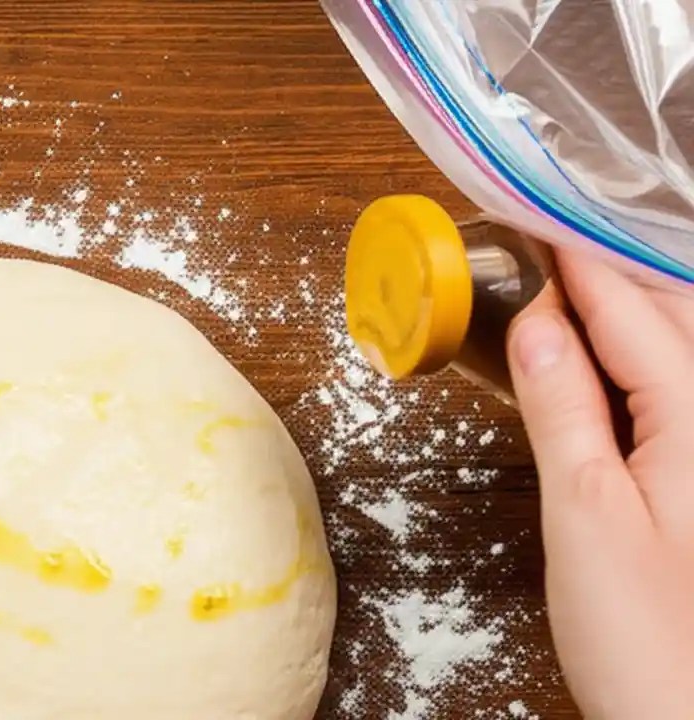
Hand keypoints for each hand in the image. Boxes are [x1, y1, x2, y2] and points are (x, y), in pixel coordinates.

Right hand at [509, 249, 693, 718]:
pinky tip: (603, 361)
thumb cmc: (651, 641)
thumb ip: (564, 410)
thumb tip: (538, 323)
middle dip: (603, 269)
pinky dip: (635, 358)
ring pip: (682, 347)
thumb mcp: (587, 516)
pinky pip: (679, 389)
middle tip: (537, 241)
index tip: (528, 213)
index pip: (629, 309)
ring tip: (564, 286)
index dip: (574, 257)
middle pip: (669, 313)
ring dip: (624, 309)